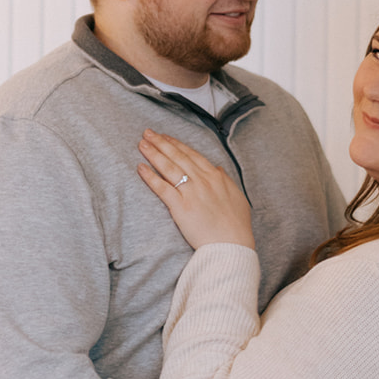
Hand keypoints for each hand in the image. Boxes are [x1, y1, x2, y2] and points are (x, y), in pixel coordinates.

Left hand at [138, 129, 255, 250]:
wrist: (232, 244)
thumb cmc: (236, 225)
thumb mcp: (237, 197)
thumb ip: (225, 180)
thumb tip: (217, 169)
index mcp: (216, 176)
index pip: (191, 154)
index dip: (176, 144)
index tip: (165, 137)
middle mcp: (202, 180)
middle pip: (177, 156)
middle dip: (161, 142)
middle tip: (148, 133)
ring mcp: (191, 192)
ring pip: (168, 167)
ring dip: (153, 153)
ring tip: (142, 144)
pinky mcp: (180, 207)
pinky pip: (162, 188)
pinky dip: (150, 177)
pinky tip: (141, 168)